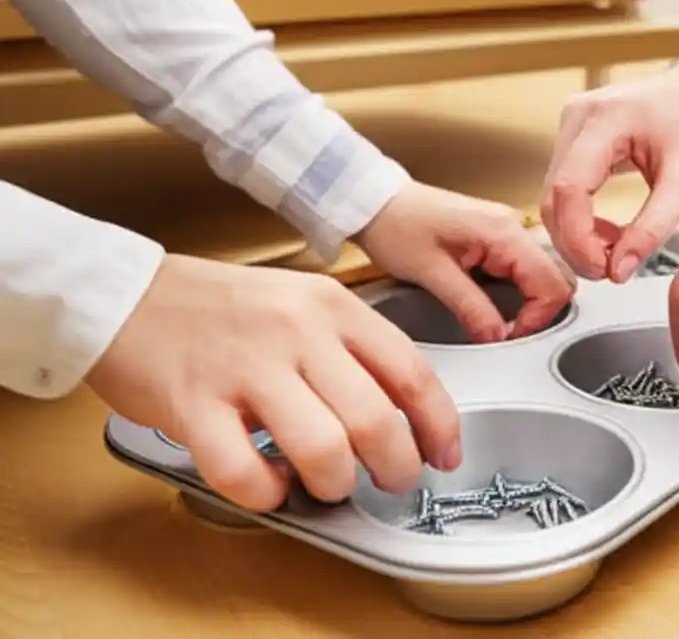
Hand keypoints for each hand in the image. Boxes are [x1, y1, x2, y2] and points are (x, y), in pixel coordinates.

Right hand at [87, 255, 460, 512]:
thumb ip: (350, 350)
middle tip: (387, 480)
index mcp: (332, 307)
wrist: (124, 295)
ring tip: (326, 483)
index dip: (439, 425)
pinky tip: (267, 483)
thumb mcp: (301, 303)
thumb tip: (399, 414)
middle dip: (394, 467)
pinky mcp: (193, 404)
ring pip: (322, 449)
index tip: (443, 456)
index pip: (412, 372)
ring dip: (334, 483)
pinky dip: (264, 493)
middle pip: (376, 420)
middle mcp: (297, 332)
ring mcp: (245, 367)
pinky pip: (243, 470)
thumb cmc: (218, 309)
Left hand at [357, 183, 574, 341]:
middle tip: (510, 330)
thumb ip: (471, 308)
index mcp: (502, 231)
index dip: (538, 316)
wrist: (375, 202)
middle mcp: (512, 226)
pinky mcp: (498, 235)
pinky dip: (521, 290)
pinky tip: (496, 302)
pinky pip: (527, 267)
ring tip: (502, 319)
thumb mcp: (431, 274)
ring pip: (546, 272)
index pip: (550, 281)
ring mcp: (508, 229)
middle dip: (542, 310)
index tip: (510, 335)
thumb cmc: (396, 226)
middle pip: (558, 276)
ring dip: (533, 300)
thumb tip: (498, 336)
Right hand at [540, 63, 678, 282]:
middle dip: (576, 243)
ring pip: (554, 196)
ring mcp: (571, 125)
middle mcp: (576, 118)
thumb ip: (654, 226)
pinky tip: (610, 232)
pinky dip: (581, 218)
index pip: (568, 190)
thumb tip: (621, 270)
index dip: (579, 240)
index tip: (605, 271)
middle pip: (553, 197)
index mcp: (602, 120)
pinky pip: (564, 188)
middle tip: (610, 271)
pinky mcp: (574, 137)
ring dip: (578, 234)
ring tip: (616, 253)